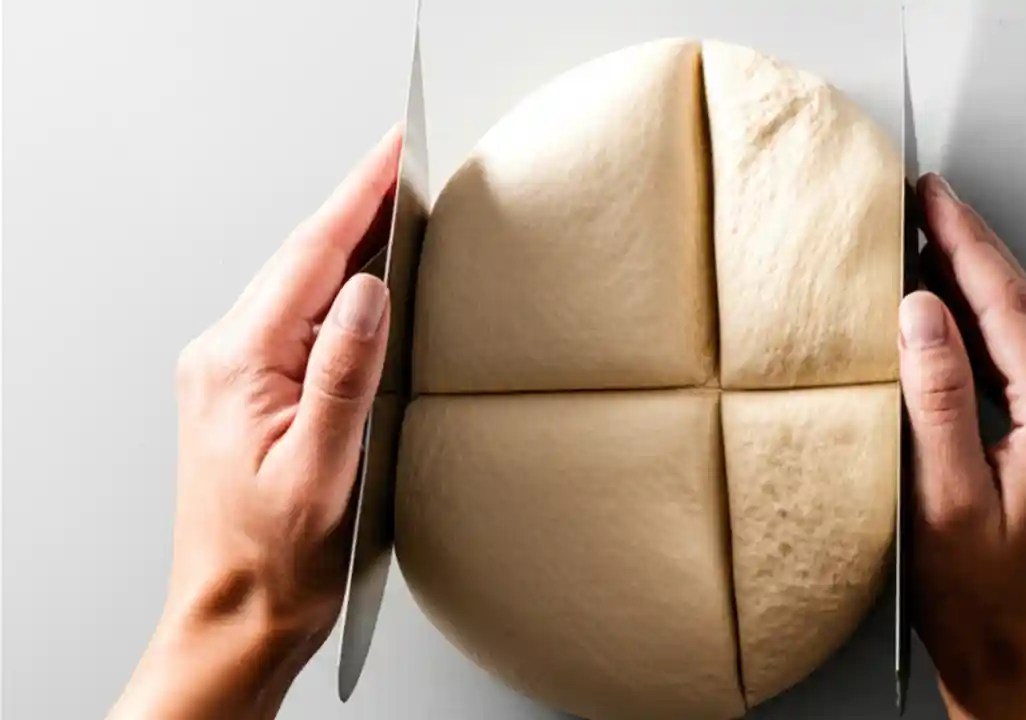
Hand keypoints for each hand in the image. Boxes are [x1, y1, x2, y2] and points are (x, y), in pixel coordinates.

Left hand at [109, 126, 400, 719]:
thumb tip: (368, 291)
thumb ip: (342, 374)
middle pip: (302, 257)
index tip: (396, 148)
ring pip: (297, 283)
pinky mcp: (245, 390)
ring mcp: (230, 372)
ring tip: (395, 202)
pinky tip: (361, 276)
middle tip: (408, 160)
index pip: (310, 256)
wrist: (238, 614)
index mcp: (238, 365)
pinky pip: (294, 315)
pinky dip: (333, 283)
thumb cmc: (279, 560)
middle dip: (358, 202)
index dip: (359, 195)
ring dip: (347, 239)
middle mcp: (223, 358)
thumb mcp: (322, 471)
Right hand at [900, 174, 1025, 718]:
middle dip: (981, 255)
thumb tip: (922, 312)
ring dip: (995, 298)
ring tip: (942, 260)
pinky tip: (977, 337)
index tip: (935, 197)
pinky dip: (1013, 345)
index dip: (966, 244)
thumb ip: (936, 397)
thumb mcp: (941, 504)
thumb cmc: (986, 614)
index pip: (1010, 308)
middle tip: (935, 208)